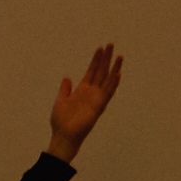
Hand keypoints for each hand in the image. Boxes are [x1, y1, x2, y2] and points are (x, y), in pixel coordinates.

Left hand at [47, 43, 123, 161]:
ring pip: (107, 80)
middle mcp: (91, 93)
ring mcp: (96, 99)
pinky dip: (113, 84)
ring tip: (119, 56)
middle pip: (101, 72)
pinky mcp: (98, 107)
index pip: (92, 71)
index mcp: (82, 90)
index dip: (96, 60)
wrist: (63, 136)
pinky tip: (117, 74)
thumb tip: (67, 77)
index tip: (100, 48)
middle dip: (106, 59)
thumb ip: (65, 89)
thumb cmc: (61, 122)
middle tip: (111, 44)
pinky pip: (107, 93)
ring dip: (113, 68)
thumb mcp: (61, 101)